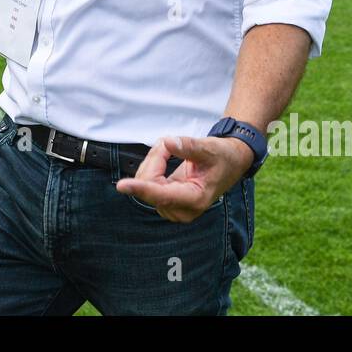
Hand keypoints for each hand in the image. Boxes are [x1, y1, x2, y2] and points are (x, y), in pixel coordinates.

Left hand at [115, 135, 251, 222]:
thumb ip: (189, 147)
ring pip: (146, 181)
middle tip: (169, 142)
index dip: (141, 189)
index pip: (162, 195)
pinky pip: (147, 181)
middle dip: (155, 158)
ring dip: (154, 159)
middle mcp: (182, 209)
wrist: (229, 162)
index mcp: (196, 199)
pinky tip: (166, 156)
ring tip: (172, 148)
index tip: (122, 185)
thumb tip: (168, 142)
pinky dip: (153, 164)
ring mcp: (172, 207)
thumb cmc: (222, 156)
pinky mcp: (165, 200)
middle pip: (150, 183)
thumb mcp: (210, 148)